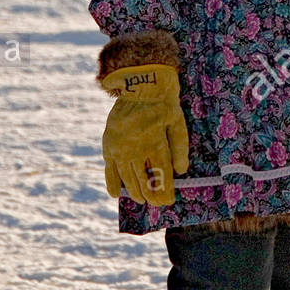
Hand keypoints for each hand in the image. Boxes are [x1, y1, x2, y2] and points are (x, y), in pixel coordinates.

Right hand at [99, 63, 189, 204]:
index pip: (160, 175)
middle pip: (142, 180)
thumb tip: (181, 171)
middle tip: (156, 204)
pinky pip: (109, 168)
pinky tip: (116, 194)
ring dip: (134, 191)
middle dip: (150, 195)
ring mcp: (119, 147)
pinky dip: (112, 182)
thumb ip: (180, 147)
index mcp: (154, 142)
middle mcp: (135, 147)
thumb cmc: (162, 103)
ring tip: (141, 200)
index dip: (164, 191)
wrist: (138, 84)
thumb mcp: (177, 121)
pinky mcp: (109, 144)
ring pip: (126, 177)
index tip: (168, 202)